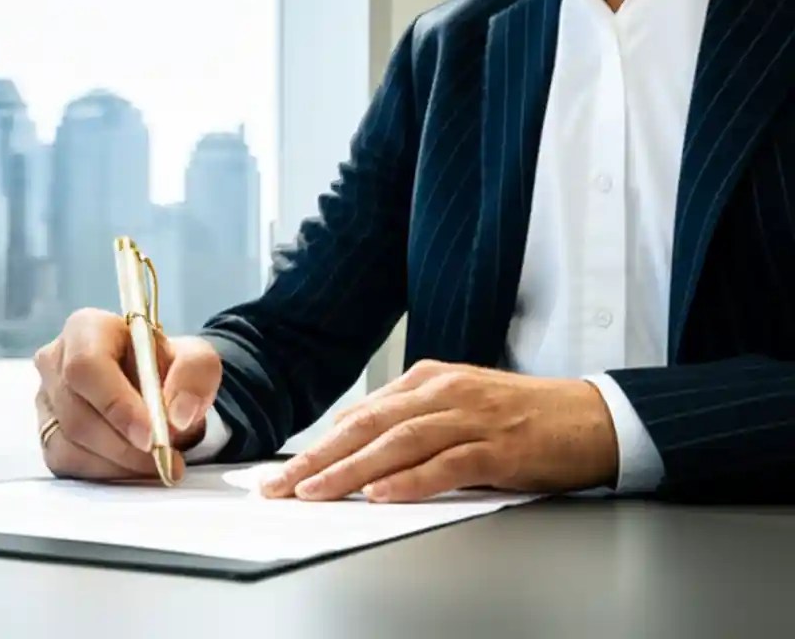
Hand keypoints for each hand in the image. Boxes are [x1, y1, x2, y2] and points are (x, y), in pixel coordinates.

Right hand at [33, 308, 222, 480]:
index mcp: (87, 329)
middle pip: (77, 412)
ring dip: (120, 462)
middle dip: (125, 445)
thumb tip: (177, 414)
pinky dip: (107, 472)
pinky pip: (67, 463)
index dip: (116, 404)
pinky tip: (133, 466)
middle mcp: (55, 360)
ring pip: (71, 443)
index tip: (151, 435)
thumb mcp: (197, 360)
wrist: (156, 390)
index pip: (86, 365)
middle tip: (165, 458)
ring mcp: (46, 400)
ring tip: (158, 462)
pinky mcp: (47, 434)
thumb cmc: (169, 369)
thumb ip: (195, 375)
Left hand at [261, 360, 617, 501]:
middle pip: (367, 426)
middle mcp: (444, 392)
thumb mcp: (458, 406)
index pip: (361, 414)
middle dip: (318, 457)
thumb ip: (410, 420)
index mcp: (429, 380)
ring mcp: (471, 417)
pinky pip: (447, 464)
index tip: (285, 470)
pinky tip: (381, 494)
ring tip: (315, 491)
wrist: (593, 416)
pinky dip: (411, 480)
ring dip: (351, 470)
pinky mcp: (499, 448)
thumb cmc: (523, 416)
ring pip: (398, 443)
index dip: (319, 445)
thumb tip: (354, 443)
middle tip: (281, 485)